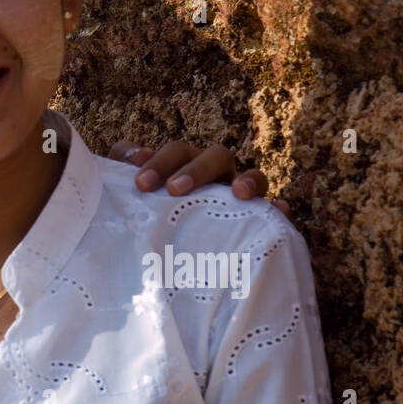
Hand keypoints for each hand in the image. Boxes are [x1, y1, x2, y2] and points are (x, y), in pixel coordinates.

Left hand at [107, 139, 290, 218]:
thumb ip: (122, 164)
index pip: (178, 151)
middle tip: (175, 189)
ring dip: (247, 181)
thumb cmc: (147, 215)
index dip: (161, 161)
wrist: (157, 252)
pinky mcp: (255, 220)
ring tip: (238, 193)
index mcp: (185, 164)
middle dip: (197, 169)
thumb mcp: (128, 191)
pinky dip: (278, 207)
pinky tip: (280, 211)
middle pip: (217, 156)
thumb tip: (135, 156)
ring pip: (253, 177)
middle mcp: (215, 176)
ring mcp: (237, 195)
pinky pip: (272, 211)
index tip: (141, 183)